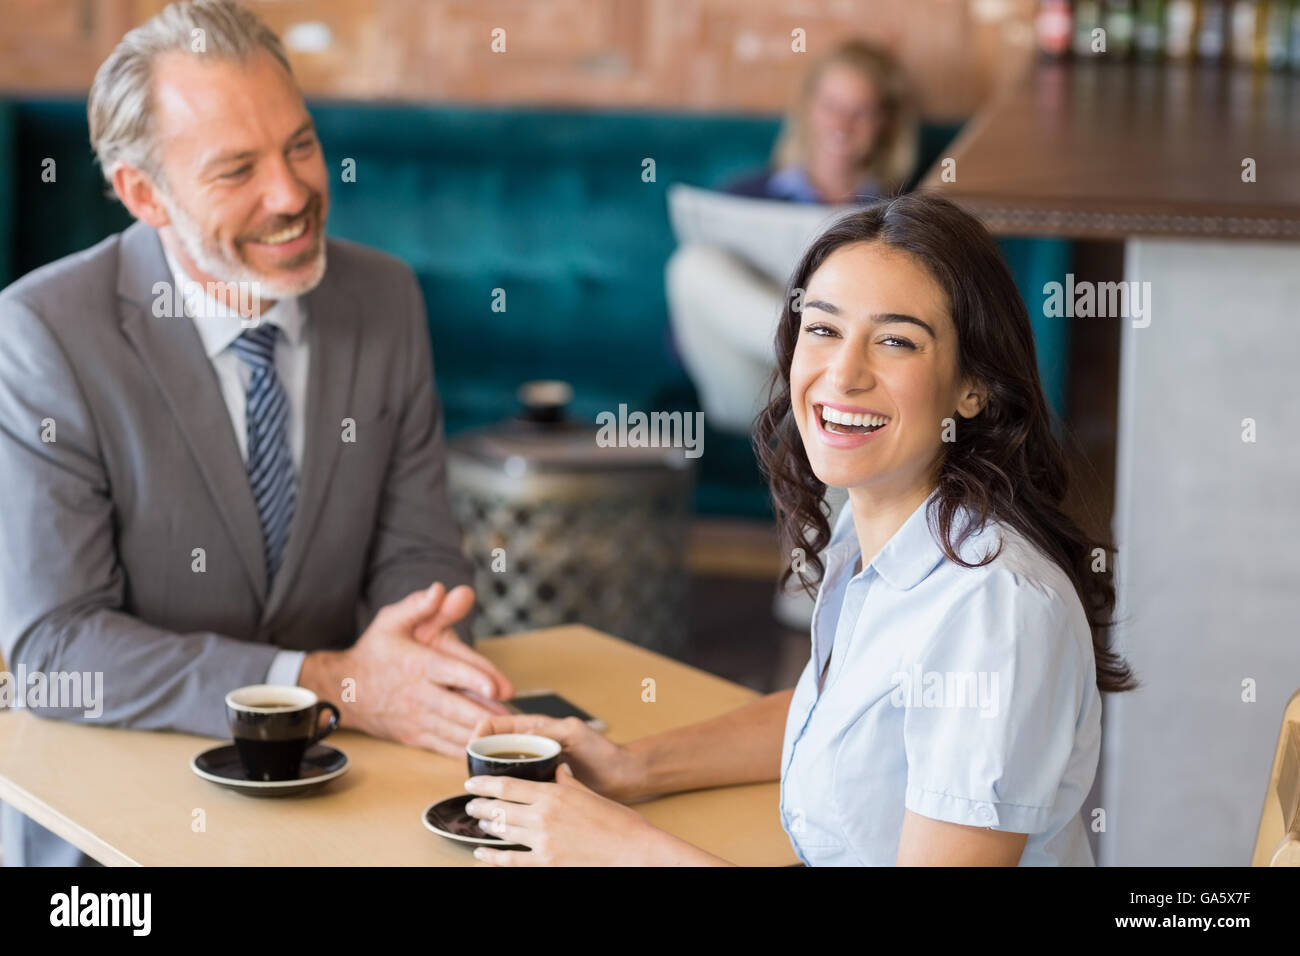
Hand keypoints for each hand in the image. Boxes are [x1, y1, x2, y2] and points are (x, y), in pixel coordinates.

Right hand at [303, 583, 515, 756]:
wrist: (344, 690)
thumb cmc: (375, 651)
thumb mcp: (391, 621)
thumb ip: (420, 606)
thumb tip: (442, 589)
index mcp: (415, 663)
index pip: (448, 671)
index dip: (473, 678)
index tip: (497, 687)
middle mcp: (417, 694)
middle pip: (455, 708)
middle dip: (486, 714)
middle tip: (515, 719)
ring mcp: (416, 719)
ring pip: (453, 731)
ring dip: (481, 735)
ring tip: (509, 736)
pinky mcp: (416, 737)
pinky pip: (445, 747)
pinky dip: (465, 751)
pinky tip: (487, 752)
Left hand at [464, 763, 709, 865]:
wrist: (634, 850)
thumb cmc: (619, 822)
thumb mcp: (591, 794)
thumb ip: (569, 782)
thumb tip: (558, 770)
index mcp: (554, 794)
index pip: (508, 786)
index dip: (485, 784)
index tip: (471, 783)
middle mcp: (543, 817)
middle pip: (500, 809)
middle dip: (481, 806)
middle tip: (470, 804)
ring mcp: (543, 842)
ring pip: (503, 832)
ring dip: (487, 826)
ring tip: (479, 823)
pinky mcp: (547, 863)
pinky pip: (511, 861)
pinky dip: (492, 857)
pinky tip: (481, 853)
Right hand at [470, 713, 647, 802]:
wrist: (620, 775)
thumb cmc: (601, 751)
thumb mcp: (573, 733)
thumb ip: (549, 730)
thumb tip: (525, 732)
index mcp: (535, 728)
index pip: (496, 725)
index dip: (480, 733)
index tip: (472, 746)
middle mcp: (531, 745)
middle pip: (493, 749)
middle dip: (478, 759)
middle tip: (471, 776)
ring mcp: (534, 766)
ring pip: (501, 770)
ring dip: (489, 779)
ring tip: (480, 794)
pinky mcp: (540, 785)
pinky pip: (516, 787)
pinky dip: (505, 794)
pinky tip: (501, 804)